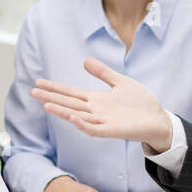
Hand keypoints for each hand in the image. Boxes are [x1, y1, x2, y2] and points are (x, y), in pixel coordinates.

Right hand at [31, 58, 171, 151]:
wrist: (158, 120)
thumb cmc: (141, 103)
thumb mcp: (120, 82)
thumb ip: (103, 73)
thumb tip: (84, 61)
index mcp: (96, 99)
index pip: (71, 93)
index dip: (55, 88)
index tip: (39, 82)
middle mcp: (95, 111)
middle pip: (68, 103)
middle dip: (51, 97)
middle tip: (32, 92)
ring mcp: (102, 121)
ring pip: (76, 116)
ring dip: (62, 111)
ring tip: (46, 105)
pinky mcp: (111, 130)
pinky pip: (93, 129)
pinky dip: (82, 124)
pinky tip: (73, 117)